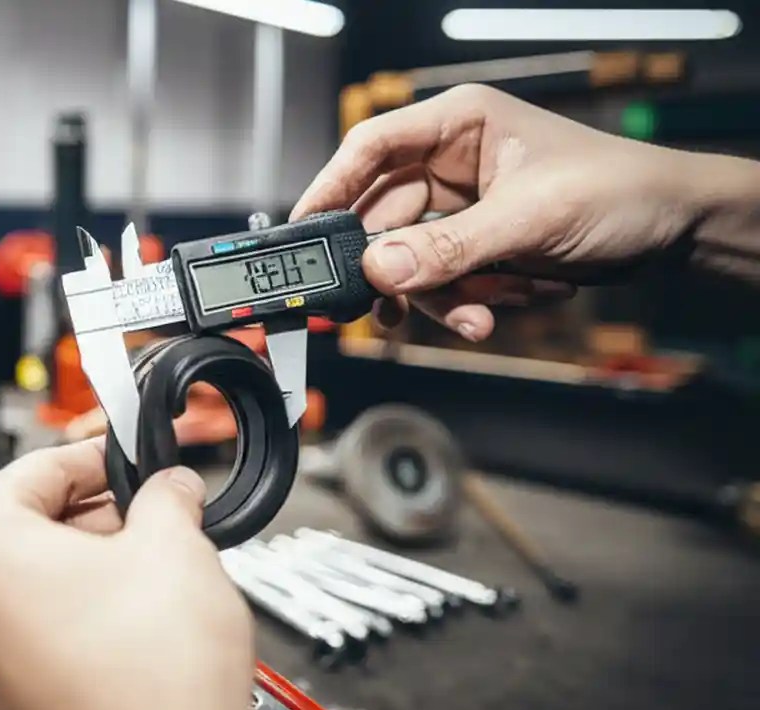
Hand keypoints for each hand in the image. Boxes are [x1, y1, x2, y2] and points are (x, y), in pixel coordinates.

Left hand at [0, 440, 253, 709]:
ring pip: (27, 592)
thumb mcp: (177, 551)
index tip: (135, 461)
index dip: (101, 457)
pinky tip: (127, 637)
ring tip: (149, 583)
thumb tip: (169, 488)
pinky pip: (26, 646)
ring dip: (86, 578)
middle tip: (155, 521)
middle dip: (97, 521)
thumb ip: (166, 498)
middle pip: (27, 531)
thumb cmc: (147, 689)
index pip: (39, 467)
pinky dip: (71, 631)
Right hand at [292, 84, 703, 340]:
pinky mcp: (476, 246)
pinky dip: (462, 304)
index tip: (302, 233)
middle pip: (383, 219)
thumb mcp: (527, 221)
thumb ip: (448, 249)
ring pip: (410, 260)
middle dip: (397, 270)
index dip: (329, 189)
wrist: (674, 230)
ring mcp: (462, 208)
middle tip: (390, 307)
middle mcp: (451, 163)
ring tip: (479, 315)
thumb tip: (378, 270)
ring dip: (439, 297)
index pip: (370, 149)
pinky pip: (440, 282)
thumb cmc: (619, 191)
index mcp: (458, 126)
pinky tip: (497, 310)